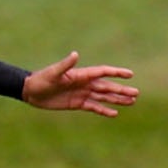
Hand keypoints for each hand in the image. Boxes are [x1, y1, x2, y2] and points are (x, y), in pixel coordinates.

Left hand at [22, 52, 137, 116]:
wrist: (31, 92)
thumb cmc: (41, 80)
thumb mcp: (53, 73)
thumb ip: (65, 65)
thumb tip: (75, 54)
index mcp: (81, 74)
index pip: (102, 72)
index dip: (116, 73)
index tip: (130, 74)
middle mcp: (84, 83)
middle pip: (107, 86)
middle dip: (121, 90)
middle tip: (136, 93)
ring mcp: (82, 93)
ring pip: (104, 97)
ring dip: (117, 99)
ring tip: (131, 102)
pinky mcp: (77, 103)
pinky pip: (94, 107)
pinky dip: (104, 110)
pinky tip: (115, 113)